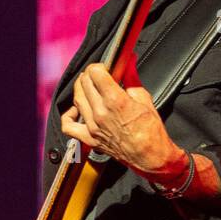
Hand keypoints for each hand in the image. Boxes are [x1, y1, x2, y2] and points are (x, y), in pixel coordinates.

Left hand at [60, 63, 185, 179]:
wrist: (151, 157)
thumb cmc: (151, 133)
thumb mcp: (145, 100)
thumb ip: (132, 78)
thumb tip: (129, 62)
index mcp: (116, 101)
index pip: (95, 73)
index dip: (99, 66)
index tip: (104, 67)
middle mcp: (101, 113)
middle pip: (84, 83)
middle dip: (90, 75)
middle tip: (98, 76)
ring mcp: (92, 126)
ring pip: (77, 99)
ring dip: (81, 89)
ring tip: (90, 88)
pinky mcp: (89, 139)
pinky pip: (69, 126)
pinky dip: (69, 115)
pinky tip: (76, 109)